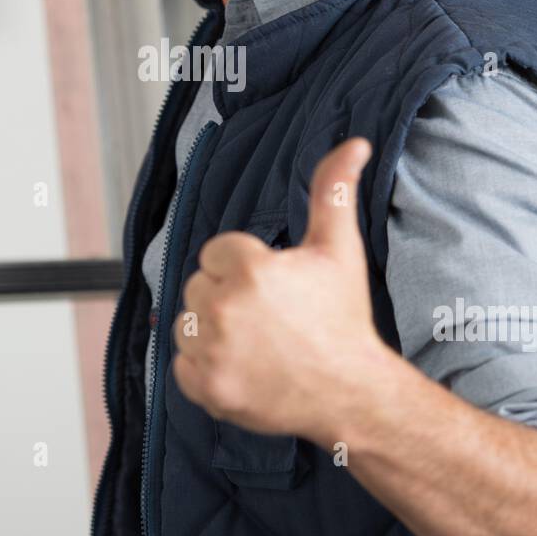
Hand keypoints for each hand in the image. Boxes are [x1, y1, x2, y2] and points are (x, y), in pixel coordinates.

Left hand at [172, 137, 388, 438]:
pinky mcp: (206, 389)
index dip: (244, 270)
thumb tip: (355, 143)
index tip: (274, 290)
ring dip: (212, 334)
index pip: (215, 254)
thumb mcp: (339, 247)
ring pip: (186, 326)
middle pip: (198, 288)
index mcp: (250, 267)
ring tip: (257, 344)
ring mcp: (213, 351)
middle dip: (227, 299)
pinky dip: (204, 370)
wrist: (353, 392)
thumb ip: (334, 189)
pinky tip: (243, 369)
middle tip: (270, 320)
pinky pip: (181, 366)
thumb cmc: (343, 319)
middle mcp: (224, 307)